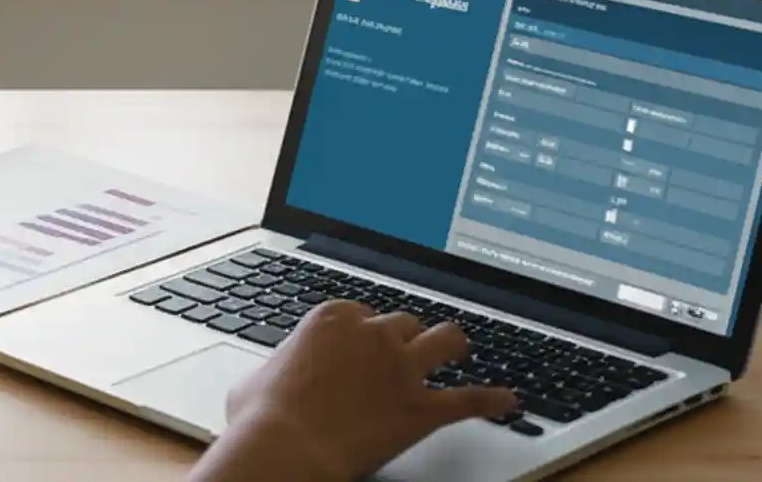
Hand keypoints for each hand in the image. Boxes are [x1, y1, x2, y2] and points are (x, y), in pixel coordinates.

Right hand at [222, 301, 516, 479]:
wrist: (285, 447)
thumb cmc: (261, 418)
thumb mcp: (255, 379)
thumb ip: (277, 367)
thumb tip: (269, 379)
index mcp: (333, 318)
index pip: (363, 313)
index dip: (365, 333)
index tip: (363, 347)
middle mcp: (373, 334)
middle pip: (404, 323)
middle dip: (405, 338)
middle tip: (403, 355)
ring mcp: (401, 368)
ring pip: (445, 340)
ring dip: (452, 346)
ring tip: (459, 352)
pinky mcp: (421, 408)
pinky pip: (468, 399)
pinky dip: (491, 400)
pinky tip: (506, 401)